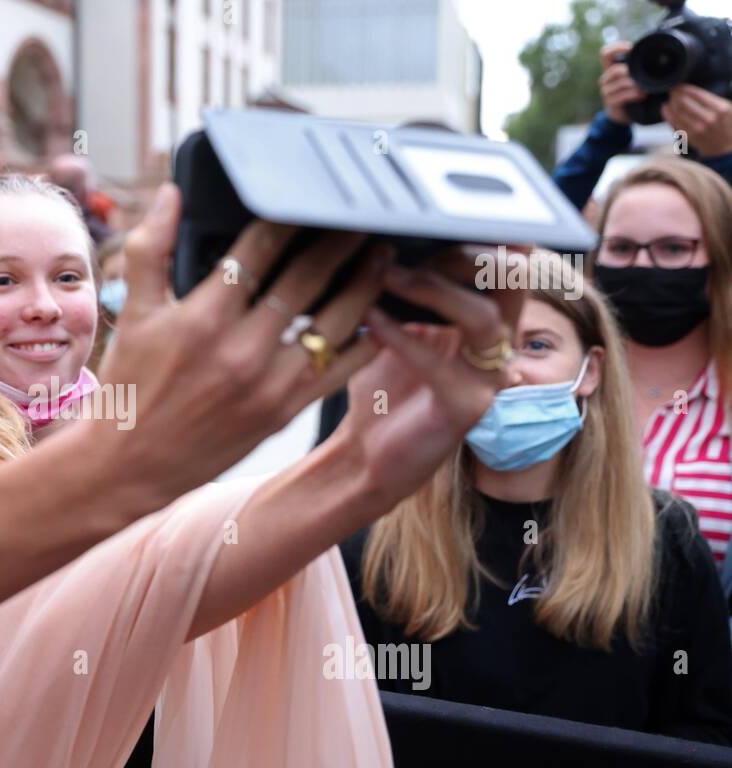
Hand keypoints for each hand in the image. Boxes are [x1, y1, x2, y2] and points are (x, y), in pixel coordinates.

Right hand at [94, 184, 387, 505]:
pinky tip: (380, 316)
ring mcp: (269, 383)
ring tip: (383, 254)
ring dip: (365, 282)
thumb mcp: (133, 313)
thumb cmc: (130, 385)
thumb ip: (150, 248)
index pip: (261, 247)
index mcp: (203, 316)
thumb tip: (172, 193)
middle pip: (308, 277)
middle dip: (341, 239)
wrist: (130, 465)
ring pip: (335, 320)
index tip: (313, 191)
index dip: (292, 213)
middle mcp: (242, 348)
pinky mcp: (285, 411)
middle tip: (366, 212)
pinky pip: (339, 369)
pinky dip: (366, 341)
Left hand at [337, 248, 524, 507]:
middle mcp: (497, 342)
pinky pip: (439, 362)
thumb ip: (399, 285)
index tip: (441, 206)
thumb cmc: (378, 386)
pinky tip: (371, 321)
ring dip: (431, 288)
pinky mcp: (466, 408)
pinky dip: (402, 336)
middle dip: (460, 252)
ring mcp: (489, 377)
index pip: (503, 259)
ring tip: (386, 275)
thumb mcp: (390, 324)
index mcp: (484, 316)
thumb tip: (381, 232)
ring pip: (481, 316)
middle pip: (508, 277)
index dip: (483, 231)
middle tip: (407, 239)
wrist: (365, 455)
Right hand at [600, 41, 643, 124]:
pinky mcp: (610, 102)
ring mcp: (606, 91)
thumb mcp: (631, 76)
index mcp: (610, 68)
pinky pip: (623, 95)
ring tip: (645, 88)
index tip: (630, 49)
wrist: (622, 114)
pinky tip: (642, 96)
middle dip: (631, 72)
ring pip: (621, 82)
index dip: (617, 48)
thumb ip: (635, 66)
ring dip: (635, 84)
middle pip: (615, 69)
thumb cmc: (629, 92)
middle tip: (643, 75)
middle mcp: (605, 78)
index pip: (605, 52)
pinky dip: (635, 94)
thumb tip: (651, 52)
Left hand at [663, 85, 731, 156]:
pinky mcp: (689, 136)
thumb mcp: (727, 108)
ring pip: (677, 111)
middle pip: (685, 102)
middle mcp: (709, 118)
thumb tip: (691, 90)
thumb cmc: (726, 124)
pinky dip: (667, 114)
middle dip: (675, 94)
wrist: (725, 147)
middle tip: (672, 90)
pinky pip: (674, 122)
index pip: (697, 94)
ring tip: (669, 98)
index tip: (679, 85)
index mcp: (720, 108)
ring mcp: (698, 128)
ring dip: (671, 102)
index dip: (685, 88)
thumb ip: (713, 99)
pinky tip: (665, 108)